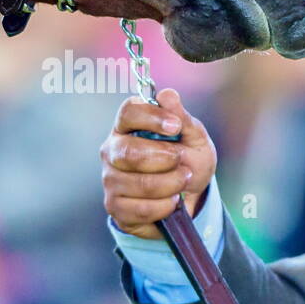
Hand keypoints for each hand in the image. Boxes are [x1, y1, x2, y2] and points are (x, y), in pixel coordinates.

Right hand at [101, 88, 216, 238]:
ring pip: (139, 183)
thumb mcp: (195, 139)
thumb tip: (167, 95)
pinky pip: (142, 208)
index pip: (128, 112)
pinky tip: (171, 202)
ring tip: (181, 182)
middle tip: (181, 162)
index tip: (175, 126)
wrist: (189, 200)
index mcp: (127, 127)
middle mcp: (112, 150)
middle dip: (164, 159)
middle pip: (128, 152)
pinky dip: (165, 206)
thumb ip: (182, 118)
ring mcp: (110, 179)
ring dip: (171, 185)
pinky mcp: (115, 206)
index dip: (151, 117)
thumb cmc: (187, 162)